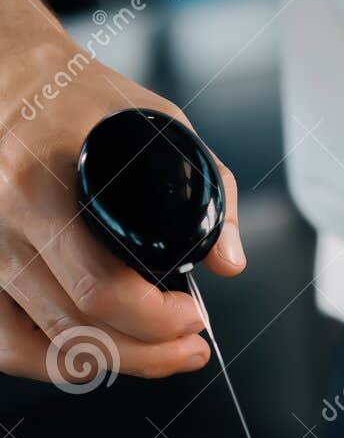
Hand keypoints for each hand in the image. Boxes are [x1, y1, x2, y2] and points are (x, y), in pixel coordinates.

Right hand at [0, 0, 243, 385]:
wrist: (5, 74)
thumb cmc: (77, 99)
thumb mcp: (158, 123)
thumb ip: (207, 189)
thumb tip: (226, 259)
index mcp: (42, 179)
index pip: (103, 287)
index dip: (158, 322)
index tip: (194, 318)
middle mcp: (0, 217)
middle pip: (76, 326)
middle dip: (147, 352)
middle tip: (186, 347)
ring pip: (37, 347)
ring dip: (106, 363)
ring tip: (152, 355)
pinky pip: (2, 343)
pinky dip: (49, 361)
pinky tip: (92, 354)